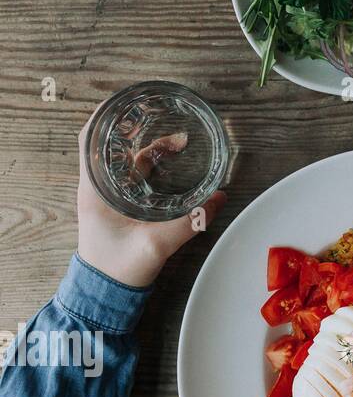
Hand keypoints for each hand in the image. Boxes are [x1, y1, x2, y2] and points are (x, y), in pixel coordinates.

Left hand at [77, 116, 226, 288]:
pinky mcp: (123, 206)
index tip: (124, 101)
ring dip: (152, 147)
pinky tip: (174, 163)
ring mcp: (111, 197)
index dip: (104, 117)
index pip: (90, 141)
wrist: (106, 295)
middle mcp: (99, 188)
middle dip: (137, 127)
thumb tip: (218, 199)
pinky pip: (137, 175)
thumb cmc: (118, 269)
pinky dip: (154, 163)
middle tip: (162, 115)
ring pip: (129, 160)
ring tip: (181, 141)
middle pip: (112, 146)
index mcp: (95, 190)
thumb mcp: (155, 244)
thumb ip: (189, 223)